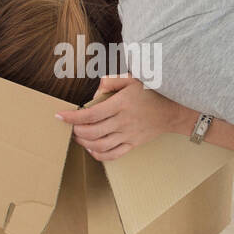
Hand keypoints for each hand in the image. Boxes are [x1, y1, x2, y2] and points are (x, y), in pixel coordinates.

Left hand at [54, 75, 192, 161]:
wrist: (174, 110)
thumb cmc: (152, 92)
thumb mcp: (133, 78)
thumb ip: (112, 81)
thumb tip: (94, 89)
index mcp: (121, 104)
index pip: (91, 114)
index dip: (72, 117)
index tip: (59, 115)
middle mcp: (123, 122)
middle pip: (92, 132)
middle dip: (75, 130)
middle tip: (68, 125)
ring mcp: (128, 135)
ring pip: (100, 145)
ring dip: (84, 143)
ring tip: (77, 136)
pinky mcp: (132, 144)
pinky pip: (113, 155)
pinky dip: (98, 155)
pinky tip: (91, 149)